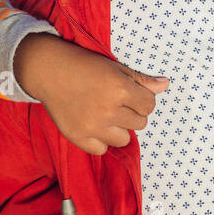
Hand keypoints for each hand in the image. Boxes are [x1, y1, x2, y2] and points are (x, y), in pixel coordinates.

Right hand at [14, 33, 169, 154]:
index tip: (129, 94)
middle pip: (139, 123)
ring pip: (123, 139)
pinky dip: (100, 140)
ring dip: (118, 128)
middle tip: (115, 102)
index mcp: (120, 89)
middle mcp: (108, 110)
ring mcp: (93, 126)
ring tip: (104, 114)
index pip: (149, 106)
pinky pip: (101, 149)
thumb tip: (166, 85)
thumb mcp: (114, 67)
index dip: (141, 99)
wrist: (47, 70)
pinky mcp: (78, 137)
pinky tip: (93, 125)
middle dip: (131, 113)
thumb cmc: (83, 65)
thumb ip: (141, 80)